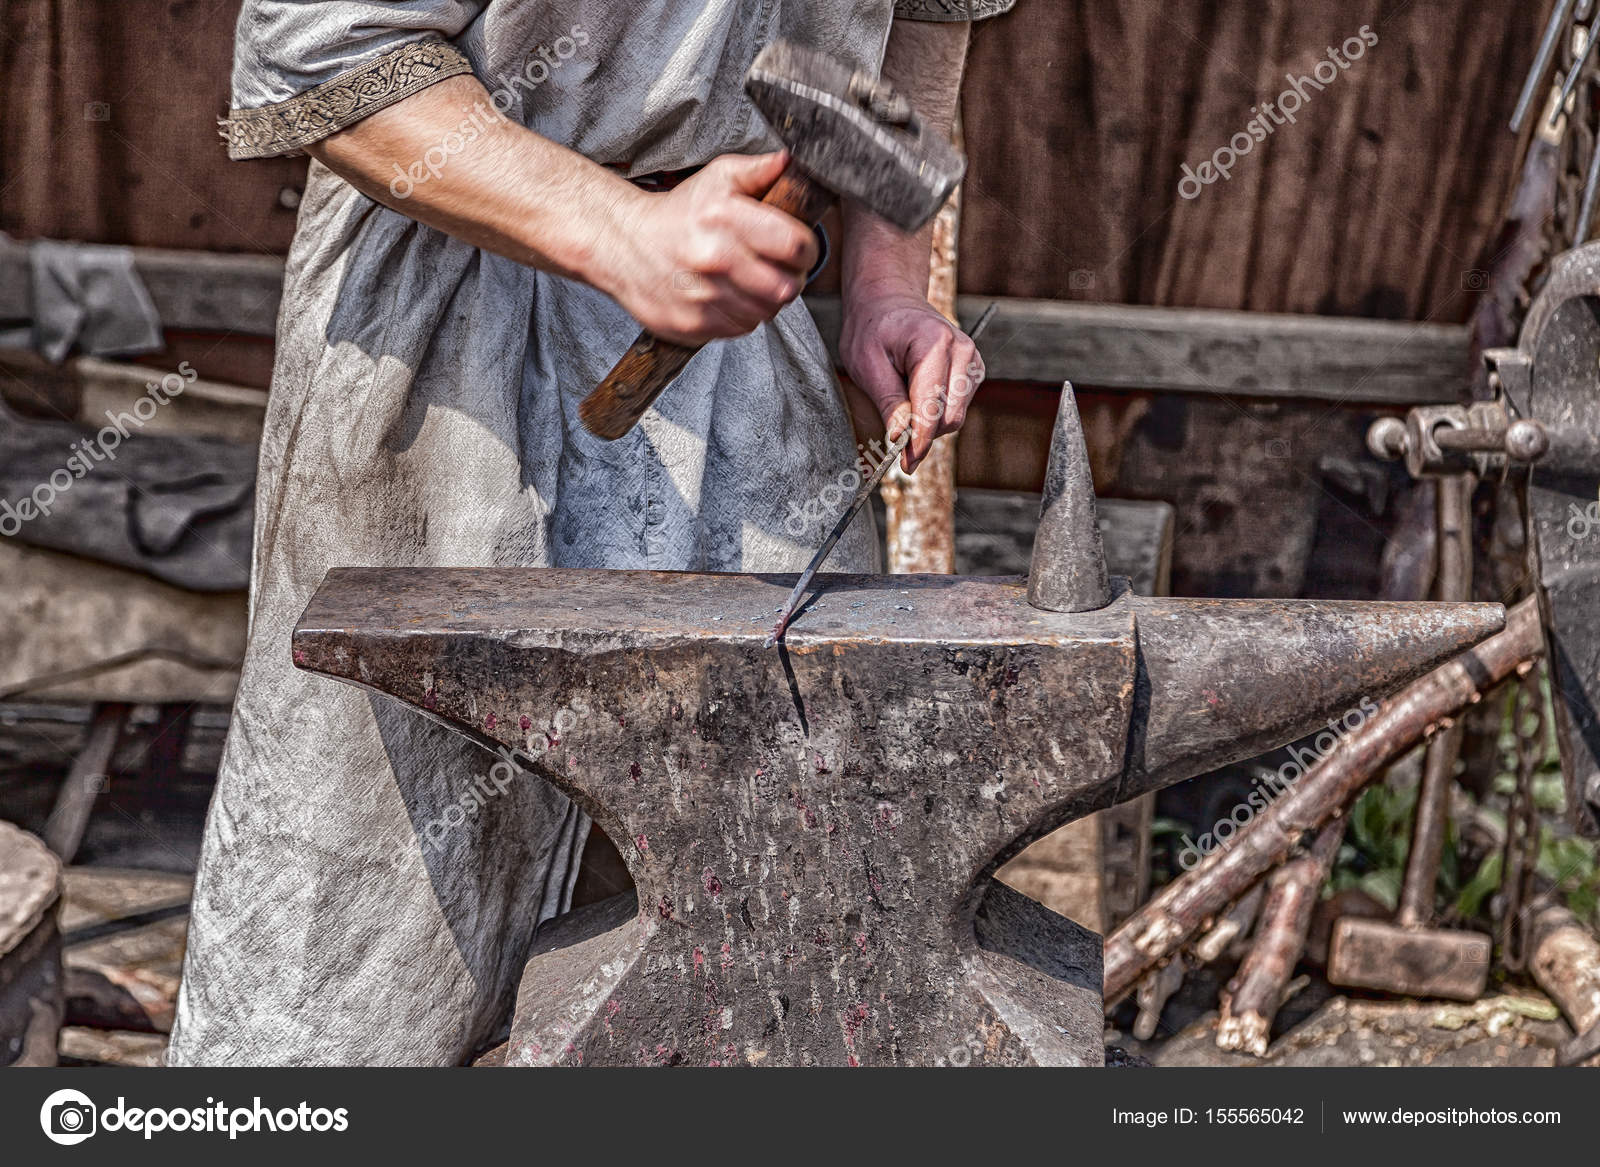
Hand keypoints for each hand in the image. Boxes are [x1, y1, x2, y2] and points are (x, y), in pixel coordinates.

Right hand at [600, 152, 818, 344]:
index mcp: (725, 218)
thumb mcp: (717, 178)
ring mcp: (703, 296)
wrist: (624, 244)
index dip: (806, 248)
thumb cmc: (678, 213)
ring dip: (766, 299)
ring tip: (751, 281)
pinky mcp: (693, 324)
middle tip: (780, 269)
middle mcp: (714, 258)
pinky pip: (741, 329)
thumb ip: (758, 170)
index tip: (799, 248)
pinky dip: (742, 316)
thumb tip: (790, 163)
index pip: (796, 246)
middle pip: (788, 287)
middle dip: (791, 278)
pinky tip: (729, 296)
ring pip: (767, 312)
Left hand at [839, 283, 983, 471]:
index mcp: (935, 344)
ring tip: (900, 396)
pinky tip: (916, 393)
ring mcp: (972, 361)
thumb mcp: (866, 364)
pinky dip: (936, 412)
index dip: (919, 441)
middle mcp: (962, 351)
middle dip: (922, 433)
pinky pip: (957, 408)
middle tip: (892, 433)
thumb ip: (888, 402)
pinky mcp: (972, 371)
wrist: (888, 300)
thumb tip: (901, 439)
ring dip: (928, 422)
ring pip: (955, 416)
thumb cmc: (872, 328)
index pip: (932, 407)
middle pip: (949, 417)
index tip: (905, 465)